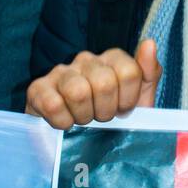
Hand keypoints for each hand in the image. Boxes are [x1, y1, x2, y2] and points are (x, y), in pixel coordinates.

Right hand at [25, 39, 161, 129]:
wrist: (76, 143)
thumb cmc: (110, 118)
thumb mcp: (139, 100)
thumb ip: (149, 73)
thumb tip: (149, 43)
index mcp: (111, 59)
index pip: (129, 72)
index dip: (128, 100)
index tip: (122, 111)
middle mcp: (85, 60)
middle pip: (104, 83)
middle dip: (106, 111)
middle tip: (100, 118)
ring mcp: (60, 72)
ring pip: (78, 92)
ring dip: (83, 116)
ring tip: (83, 120)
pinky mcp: (37, 89)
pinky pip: (52, 104)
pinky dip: (62, 122)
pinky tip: (65, 123)